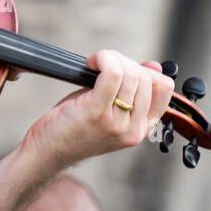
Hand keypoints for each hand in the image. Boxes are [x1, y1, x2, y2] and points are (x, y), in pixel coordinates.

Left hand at [20, 49, 174, 171]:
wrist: (47, 152)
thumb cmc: (73, 128)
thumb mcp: (109, 111)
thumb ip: (130, 91)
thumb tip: (153, 65)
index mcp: (142, 129)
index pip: (164, 89)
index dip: (146, 70)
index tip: (123, 68)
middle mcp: (134, 129)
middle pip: (146, 78)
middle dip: (125, 62)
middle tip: (102, 64)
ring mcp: (117, 122)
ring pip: (131, 74)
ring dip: (112, 58)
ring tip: (94, 63)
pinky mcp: (97, 112)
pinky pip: (112, 73)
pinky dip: (104, 59)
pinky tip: (90, 62)